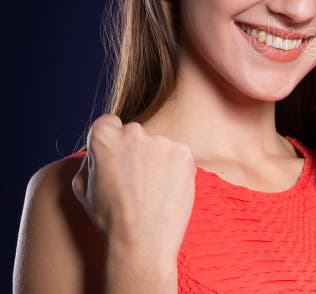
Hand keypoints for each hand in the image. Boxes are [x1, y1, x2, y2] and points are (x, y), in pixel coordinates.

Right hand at [71, 114, 195, 261]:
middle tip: (134, 181)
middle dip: (134, 151)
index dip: (110, 140)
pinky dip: (174, 168)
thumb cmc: (109, 218)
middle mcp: (134, 133)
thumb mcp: (82, 186)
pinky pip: (177, 155)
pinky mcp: (184, 153)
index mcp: (104, 138)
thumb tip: (98, 148)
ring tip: (151, 191)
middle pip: (134, 133)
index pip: (107, 123)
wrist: (142, 242)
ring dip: (155, 160)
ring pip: (157, 145)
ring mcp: (161, 142)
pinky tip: (166, 190)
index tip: (115, 157)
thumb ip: (90, 159)